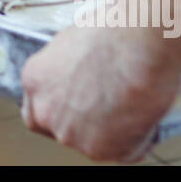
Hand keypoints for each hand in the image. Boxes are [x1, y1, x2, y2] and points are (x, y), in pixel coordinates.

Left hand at [20, 24, 180, 162]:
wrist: (139, 42)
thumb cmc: (114, 31)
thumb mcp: (76, 41)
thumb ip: (70, 68)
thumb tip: (84, 74)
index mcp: (35, 79)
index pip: (36, 107)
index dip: (58, 109)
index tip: (74, 107)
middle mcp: (46, 110)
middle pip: (59, 128)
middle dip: (83, 122)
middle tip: (109, 108)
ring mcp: (70, 133)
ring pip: (90, 141)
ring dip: (110, 131)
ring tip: (133, 108)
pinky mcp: (100, 149)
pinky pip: (121, 150)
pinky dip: (136, 139)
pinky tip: (145, 118)